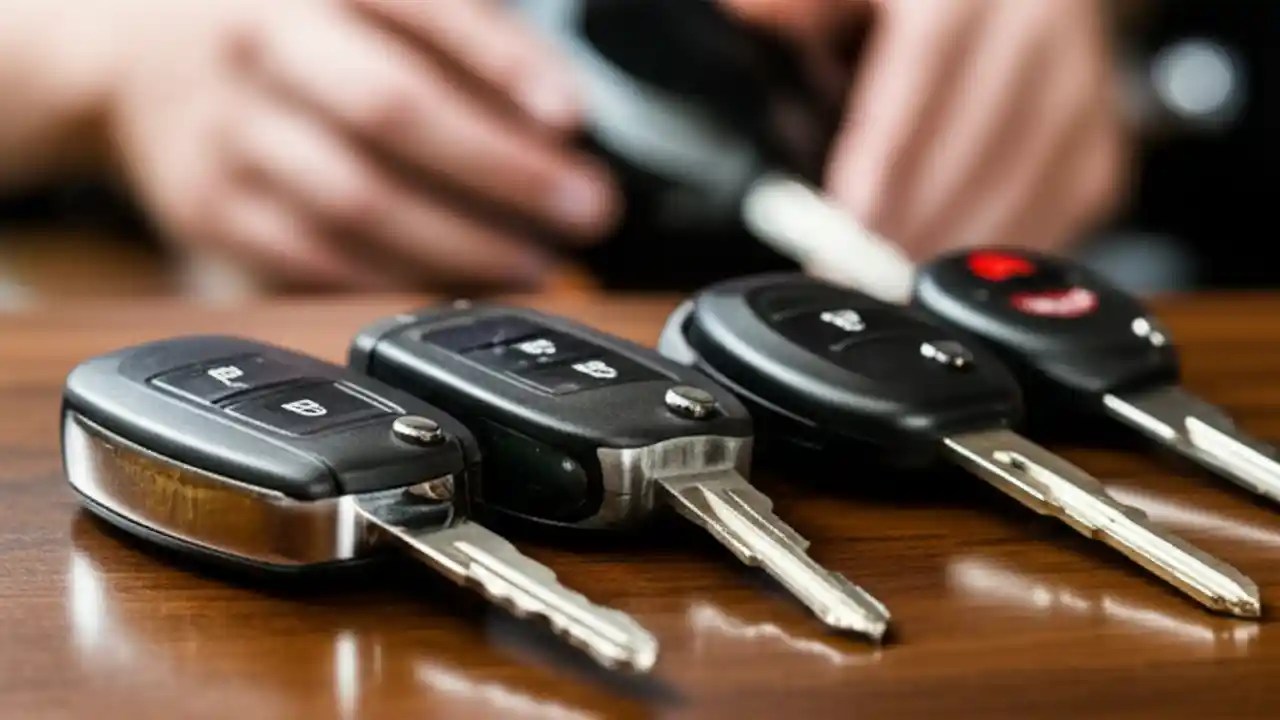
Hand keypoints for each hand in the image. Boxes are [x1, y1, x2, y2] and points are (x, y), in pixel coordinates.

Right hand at [107, 0, 617, 291]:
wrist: (137, 50)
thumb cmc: (290, 22)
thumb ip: (467, 37)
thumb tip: (559, 114)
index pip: (422, 8)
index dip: (502, 64)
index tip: (571, 116)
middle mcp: (265, 42)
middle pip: (391, 110)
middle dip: (503, 172)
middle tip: (584, 208)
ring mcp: (230, 129)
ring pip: (358, 201)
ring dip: (464, 242)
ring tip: (535, 260)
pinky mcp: (212, 208)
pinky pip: (316, 260)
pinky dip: (397, 280)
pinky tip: (456, 281)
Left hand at [725, 0, 1128, 259]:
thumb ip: (804, 6)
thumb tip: (742, 21)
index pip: (917, 88)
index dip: (877, 171)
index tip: (838, 231)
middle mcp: (1036, 29)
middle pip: (974, 150)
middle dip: (908, 228)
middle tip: (854, 278)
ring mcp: (1082, 81)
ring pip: (1025, 187)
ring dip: (955, 249)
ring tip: (896, 289)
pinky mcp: (1104, 130)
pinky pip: (1064, 203)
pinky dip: (1007, 247)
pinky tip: (958, 274)